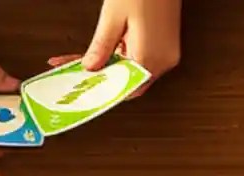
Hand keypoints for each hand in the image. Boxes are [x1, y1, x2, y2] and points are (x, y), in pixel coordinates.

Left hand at [47, 0, 181, 96]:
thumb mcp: (113, 16)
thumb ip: (101, 45)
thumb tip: (90, 66)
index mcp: (150, 58)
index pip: (122, 88)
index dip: (100, 90)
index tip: (80, 87)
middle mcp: (163, 61)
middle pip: (127, 82)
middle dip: (102, 77)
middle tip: (76, 70)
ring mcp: (167, 53)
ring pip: (133, 71)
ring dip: (111, 67)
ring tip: (85, 58)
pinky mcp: (167, 44)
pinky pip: (143, 59)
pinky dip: (124, 57)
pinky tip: (107, 49)